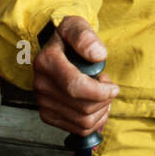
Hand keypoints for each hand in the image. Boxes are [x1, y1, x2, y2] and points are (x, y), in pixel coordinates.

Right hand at [33, 15, 118, 137]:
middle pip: (82, 107)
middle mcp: (41, 85)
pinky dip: (93, 121)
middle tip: (107, 85)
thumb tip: (97, 55)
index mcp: (47, 62)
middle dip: (104, 99)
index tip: (113, 86)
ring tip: (102, 95)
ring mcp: (42, 102)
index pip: (75, 87)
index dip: (100, 91)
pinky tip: (96, 106)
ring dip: (101, 111)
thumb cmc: (67, 38)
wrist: (54, 49)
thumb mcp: (76, 26)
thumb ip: (85, 37)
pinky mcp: (47, 115)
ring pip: (82, 121)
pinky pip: (77, 129)